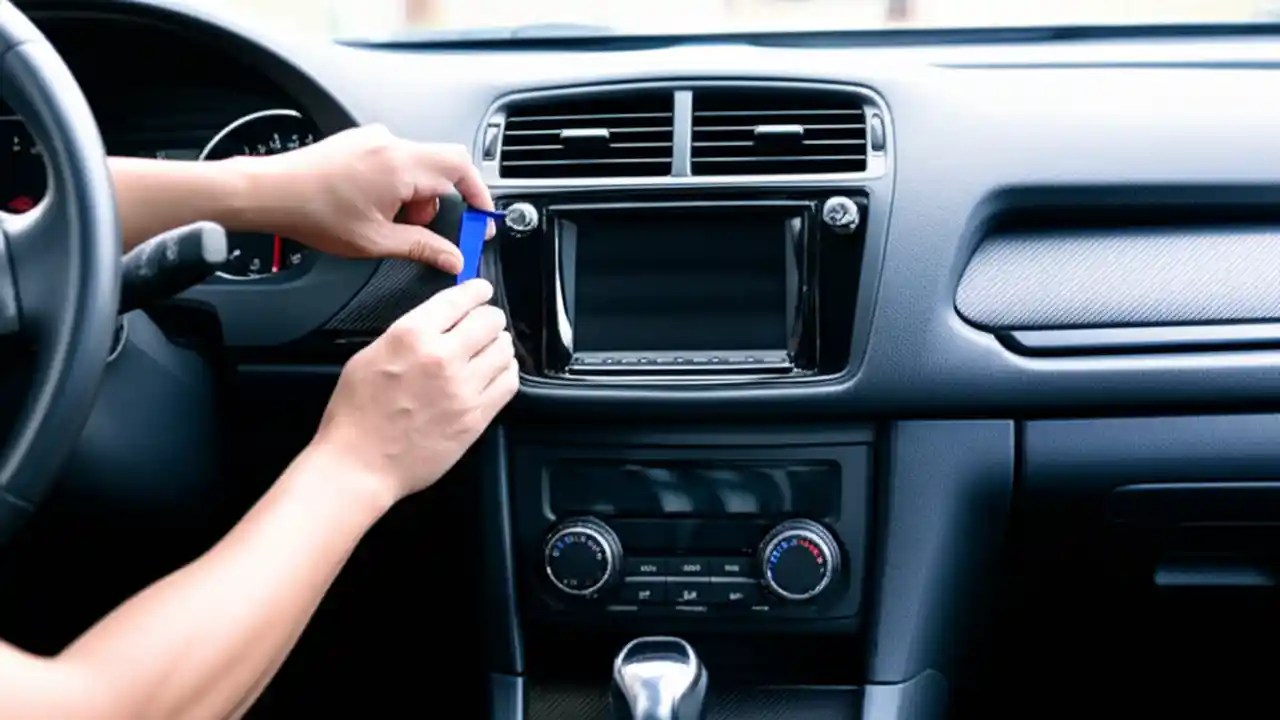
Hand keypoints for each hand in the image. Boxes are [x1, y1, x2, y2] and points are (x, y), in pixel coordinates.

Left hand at [243, 124, 493, 272]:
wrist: (270, 193)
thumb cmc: (313, 213)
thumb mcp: (376, 241)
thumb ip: (423, 248)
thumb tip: (453, 258)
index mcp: (401, 165)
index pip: (461, 169)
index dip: (479, 194)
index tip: (480, 219)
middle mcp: (391, 144)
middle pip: (442, 168)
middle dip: (441, 203)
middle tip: (422, 229)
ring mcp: (375, 139)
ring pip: (418, 167)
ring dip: (416, 196)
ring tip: (388, 221)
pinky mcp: (361, 142)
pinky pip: (396, 161)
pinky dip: (398, 185)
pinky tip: (373, 207)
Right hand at [311, 279, 517, 501]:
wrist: (360, 464)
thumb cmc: (356, 415)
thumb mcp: (369, 355)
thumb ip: (407, 334)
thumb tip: (437, 321)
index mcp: (411, 336)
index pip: (459, 299)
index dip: (476, 291)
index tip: (481, 290)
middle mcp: (442, 358)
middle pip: (489, 321)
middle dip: (489, 317)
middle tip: (485, 322)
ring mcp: (464, 389)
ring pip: (503, 349)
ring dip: (498, 344)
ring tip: (489, 348)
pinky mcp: (476, 417)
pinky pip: (509, 383)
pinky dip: (506, 372)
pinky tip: (495, 373)